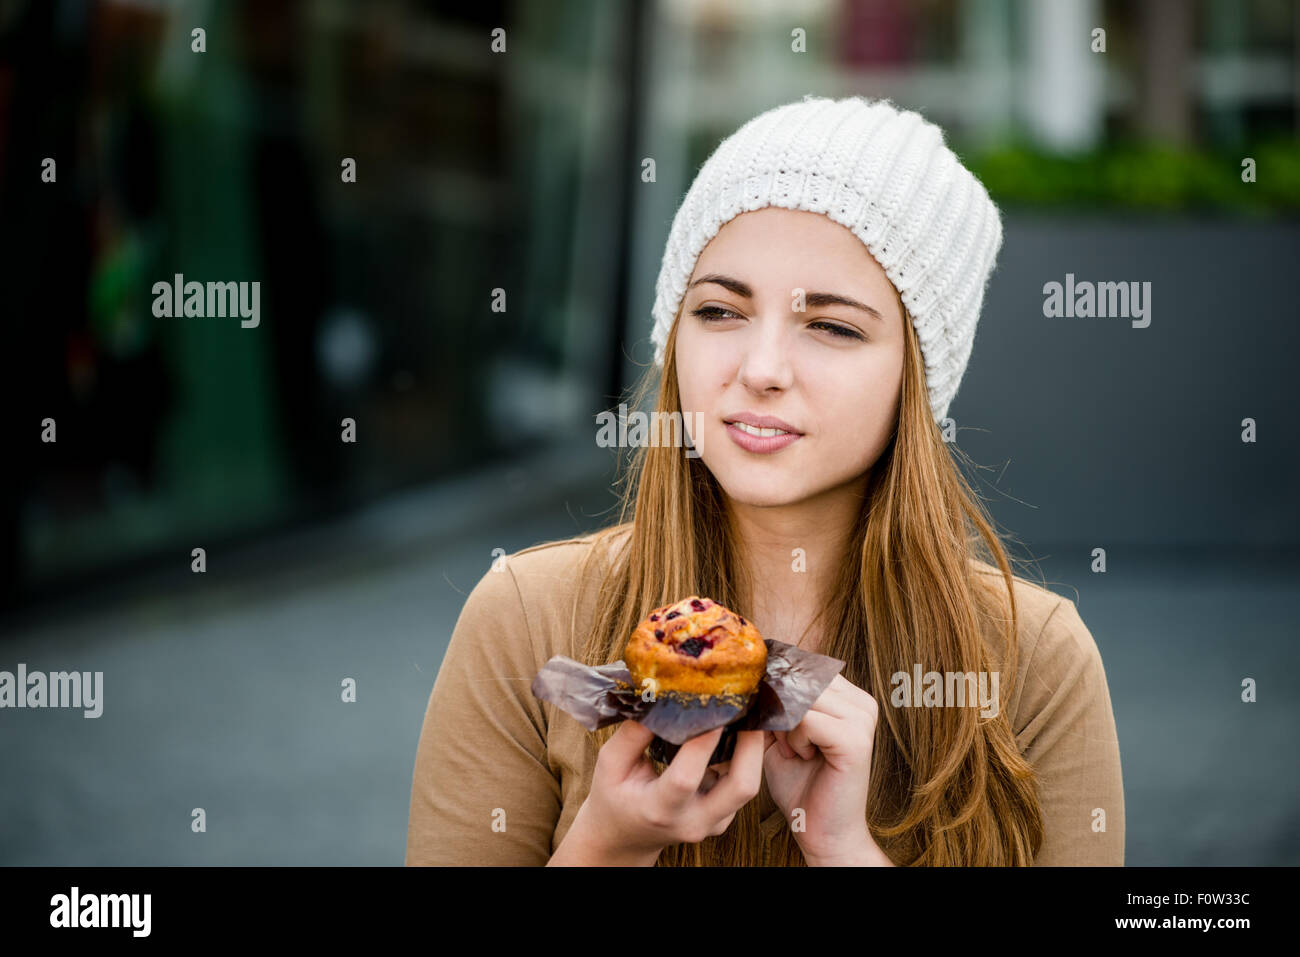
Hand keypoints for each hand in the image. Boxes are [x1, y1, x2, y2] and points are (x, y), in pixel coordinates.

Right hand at [548, 720, 763, 865]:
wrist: (624, 836)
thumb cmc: (615, 795)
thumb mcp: (610, 763)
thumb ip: (633, 733)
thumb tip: (660, 696)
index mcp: (658, 810)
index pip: (686, 777)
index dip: (703, 741)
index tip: (715, 705)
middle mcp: (692, 821)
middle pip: (740, 787)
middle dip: (751, 744)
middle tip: (749, 706)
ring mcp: (712, 823)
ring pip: (748, 787)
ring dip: (753, 747)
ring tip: (748, 712)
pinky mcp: (722, 819)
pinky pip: (741, 786)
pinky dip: (745, 757)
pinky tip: (738, 731)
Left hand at [762, 674, 892, 865]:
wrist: (819, 829)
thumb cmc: (798, 782)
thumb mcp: (779, 732)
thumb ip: (774, 700)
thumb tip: (751, 671)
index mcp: (848, 696)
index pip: (803, 666)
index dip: (777, 689)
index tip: (773, 720)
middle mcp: (861, 702)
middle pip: (801, 678)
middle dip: (777, 707)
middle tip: (781, 740)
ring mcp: (862, 718)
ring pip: (801, 697)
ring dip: (784, 725)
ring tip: (794, 750)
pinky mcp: (856, 740)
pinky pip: (806, 720)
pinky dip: (793, 739)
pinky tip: (803, 757)